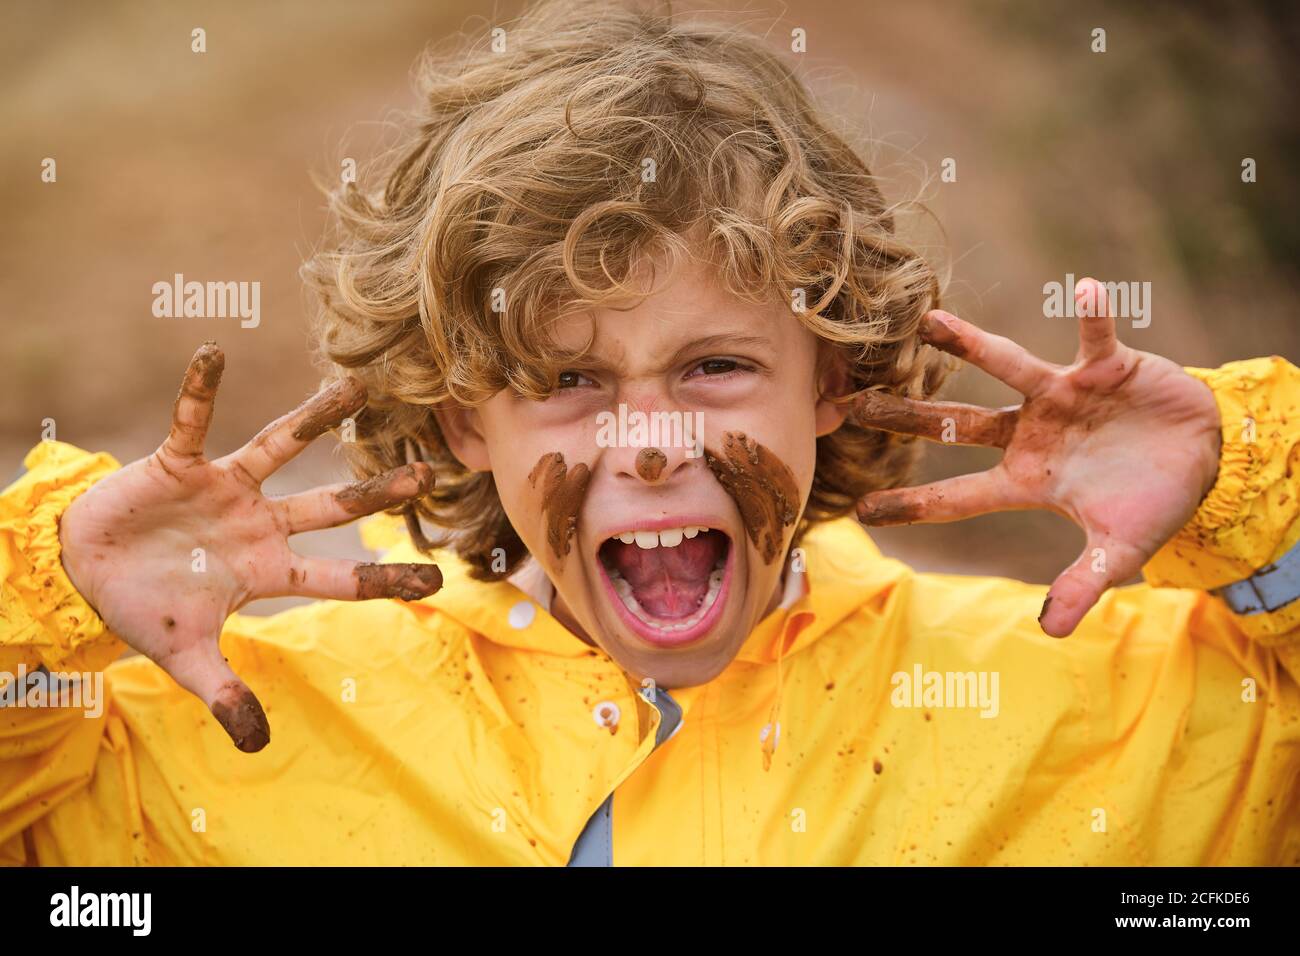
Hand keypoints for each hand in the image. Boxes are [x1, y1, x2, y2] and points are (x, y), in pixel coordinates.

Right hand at [59, 343, 441, 751]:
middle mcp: (259, 522)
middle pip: (330, 504)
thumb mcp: (187, 657)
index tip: (438, 579)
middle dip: (376, 492)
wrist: (85, 575)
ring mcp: (224, 490)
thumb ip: (226, 694)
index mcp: (268, 569)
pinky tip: (212, 353)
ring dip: (315, 417)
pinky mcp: (179, 465)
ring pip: (281, 447)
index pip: (340, 574)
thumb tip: (258, 745)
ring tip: (357, 386)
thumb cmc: (145, 610)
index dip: (384, 576)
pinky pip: (191, 421)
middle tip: (429, 476)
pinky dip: (199, 391)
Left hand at [851, 278, 1221, 636]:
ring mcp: (1062, 397)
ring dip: (970, 344)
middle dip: (906, 416)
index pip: (958, 496)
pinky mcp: (1105, 368)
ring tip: (928, 321)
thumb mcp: (1118, 551)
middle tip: (851, 404)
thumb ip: (1081, 584)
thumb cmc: (1149, 502)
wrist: (1201, 458)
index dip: (913, 505)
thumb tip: (1050, 632)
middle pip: (956, 424)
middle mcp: (1030, 434)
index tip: (859, 511)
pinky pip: (1095, 339)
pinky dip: (1093, 318)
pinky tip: (1087, 289)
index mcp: (1027, 480)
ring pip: (1006, 367)